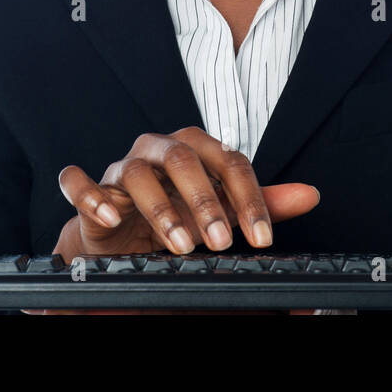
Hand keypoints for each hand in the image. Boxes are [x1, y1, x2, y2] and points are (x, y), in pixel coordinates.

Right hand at [22, 126, 320, 313]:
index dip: (248, 198)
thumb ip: (262, 202)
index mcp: (195, 148)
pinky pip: (80, 181)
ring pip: (136, 171)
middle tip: (221, 241)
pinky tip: (108, 214)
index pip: (229, 160)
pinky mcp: (91, 189)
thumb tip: (311, 196)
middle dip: (205, 201)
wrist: (124, 235)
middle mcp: (159, 150)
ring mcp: (122, 167)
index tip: (262, 237)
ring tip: (181, 243)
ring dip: (160, 207)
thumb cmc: (177, 212)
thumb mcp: (223, 210)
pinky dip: (90, 193)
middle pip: (183, 158)